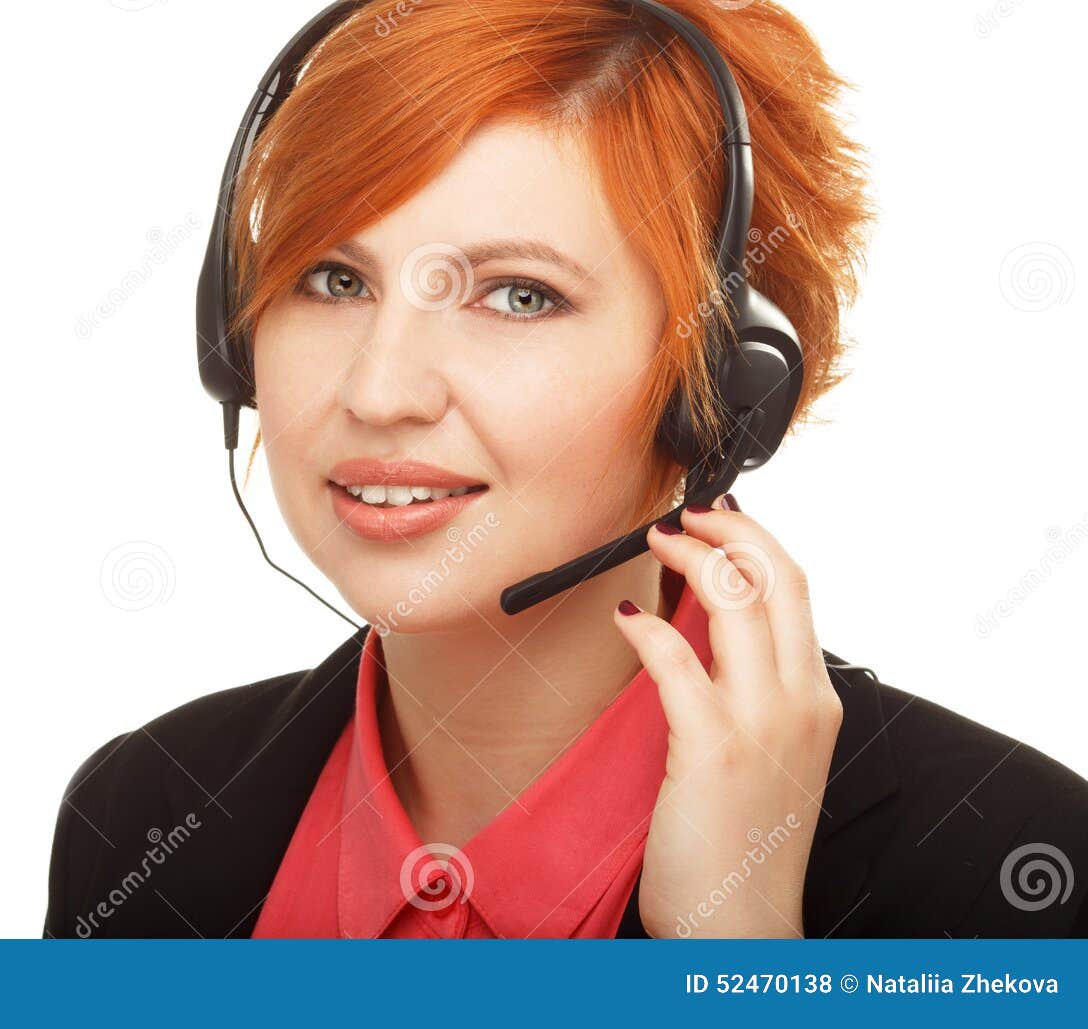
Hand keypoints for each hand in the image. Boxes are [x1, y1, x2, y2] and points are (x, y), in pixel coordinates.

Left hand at [612, 493, 842, 937]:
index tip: (718, 519)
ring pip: (737, 601)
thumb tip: (699, 622)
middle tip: (686, 514)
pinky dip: (647, 626)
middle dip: (731, 529)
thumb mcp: (765, 752)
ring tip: (655, 541)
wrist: (740, 925)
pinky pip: (676, 660)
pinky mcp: (711, 746)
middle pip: (778, 578)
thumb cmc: (743, 839)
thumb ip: (745, 688)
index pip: (798, 591)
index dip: (757, 542)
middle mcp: (799, 701)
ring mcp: (760, 722)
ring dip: (692, 557)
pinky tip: (624, 618)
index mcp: (815, 699)